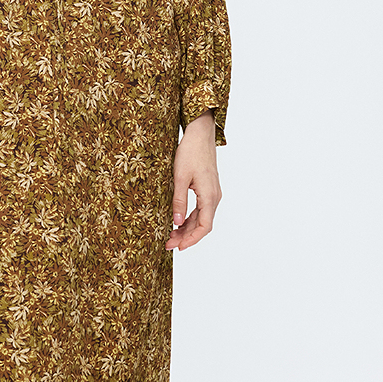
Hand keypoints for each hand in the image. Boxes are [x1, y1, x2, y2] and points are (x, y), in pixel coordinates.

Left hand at [166, 111, 221, 250]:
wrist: (199, 134)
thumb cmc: (190, 152)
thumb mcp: (180, 177)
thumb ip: (179, 201)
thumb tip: (175, 222)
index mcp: (209, 196)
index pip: (204, 227)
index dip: (191, 240)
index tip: (178, 247)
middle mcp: (214, 197)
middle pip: (202, 225)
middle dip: (186, 236)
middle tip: (168, 244)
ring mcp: (212, 193)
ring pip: (201, 218)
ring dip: (187, 228)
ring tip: (170, 235)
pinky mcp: (208, 189)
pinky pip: (201, 209)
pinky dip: (190, 218)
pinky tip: (178, 221)